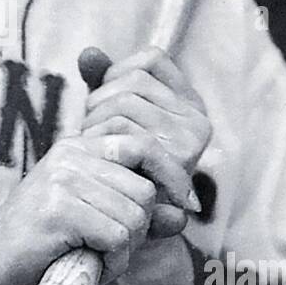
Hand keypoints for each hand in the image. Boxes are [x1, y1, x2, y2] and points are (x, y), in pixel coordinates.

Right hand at [0, 129, 199, 284]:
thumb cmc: (40, 245)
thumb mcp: (93, 219)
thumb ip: (136, 212)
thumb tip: (184, 214)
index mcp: (77, 148)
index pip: (142, 144)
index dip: (170, 174)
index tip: (183, 204)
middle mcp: (70, 156)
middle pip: (145, 189)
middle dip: (141, 228)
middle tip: (112, 248)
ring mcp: (63, 180)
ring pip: (135, 216)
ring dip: (126, 249)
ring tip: (97, 257)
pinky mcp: (59, 210)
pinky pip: (117, 237)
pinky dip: (113, 261)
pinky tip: (90, 264)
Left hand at [81, 46, 210, 233]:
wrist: (123, 230)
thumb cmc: (114, 170)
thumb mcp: (109, 120)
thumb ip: (102, 83)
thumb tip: (88, 53)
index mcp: (189, 105)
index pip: (151, 59)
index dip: (118, 72)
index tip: (103, 99)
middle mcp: (197, 120)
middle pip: (133, 81)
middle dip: (100, 102)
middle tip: (92, 132)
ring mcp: (190, 140)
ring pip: (125, 102)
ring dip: (96, 122)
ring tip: (95, 147)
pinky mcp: (175, 158)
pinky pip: (124, 124)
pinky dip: (101, 135)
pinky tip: (98, 156)